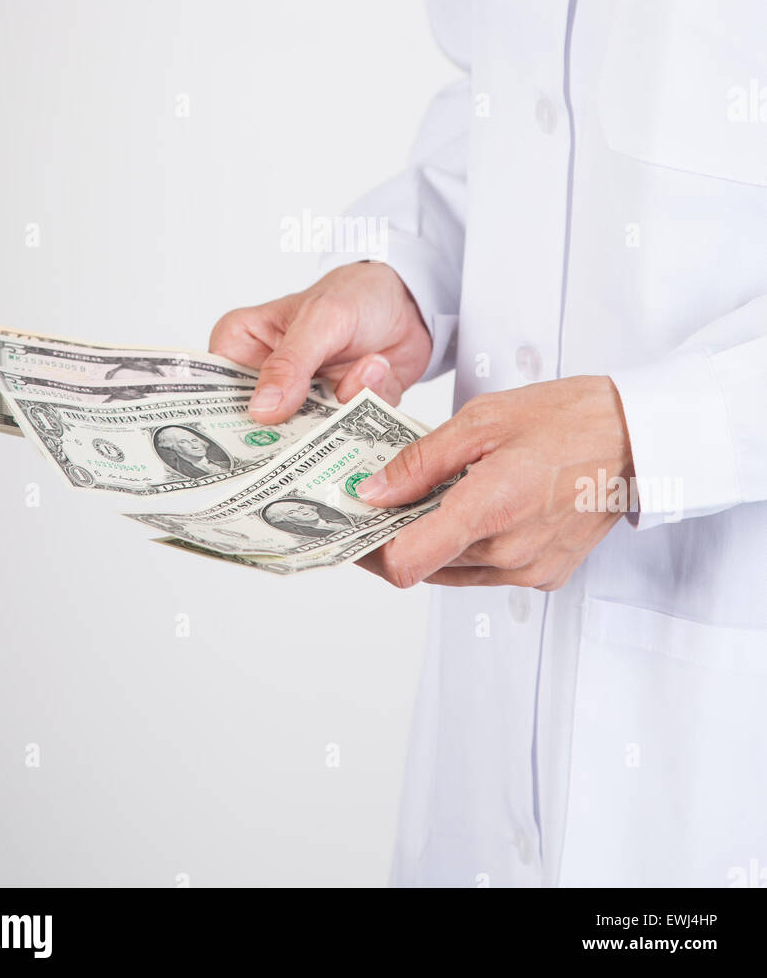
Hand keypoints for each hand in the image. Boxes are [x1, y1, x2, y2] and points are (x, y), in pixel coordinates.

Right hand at [209, 262, 431, 423]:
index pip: (216, 392)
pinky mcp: (340, 416)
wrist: (409, 302)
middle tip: (316, 418)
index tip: (249, 436)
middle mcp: (267, 381)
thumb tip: (261, 410)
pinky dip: (367, 406)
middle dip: (292, 428)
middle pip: (260, 428)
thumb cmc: (353, 293)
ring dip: (341, 408)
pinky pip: (347, 433)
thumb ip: (290, 363)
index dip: (227, 421)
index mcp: (241, 348)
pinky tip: (378, 371)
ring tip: (365, 368)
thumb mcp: (319, 319)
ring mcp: (303, 403)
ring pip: (307, 437)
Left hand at [355, 376, 632, 589]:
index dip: (369, 549)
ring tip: (439, 493)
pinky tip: (478, 505)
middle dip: (399, 533)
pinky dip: (471, 546)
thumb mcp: (481, 420)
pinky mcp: (547, 575)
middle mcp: (510, 554)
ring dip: (435, 540)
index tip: (354, 526)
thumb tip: (370, 492)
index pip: (406, 564)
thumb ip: (420, 461)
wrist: (637, 437)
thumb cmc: (566, 418)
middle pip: (425, 564)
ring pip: (453, 571)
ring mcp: (531, 570)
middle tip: (389, 496)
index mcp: (490, 511)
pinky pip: (487, 572)